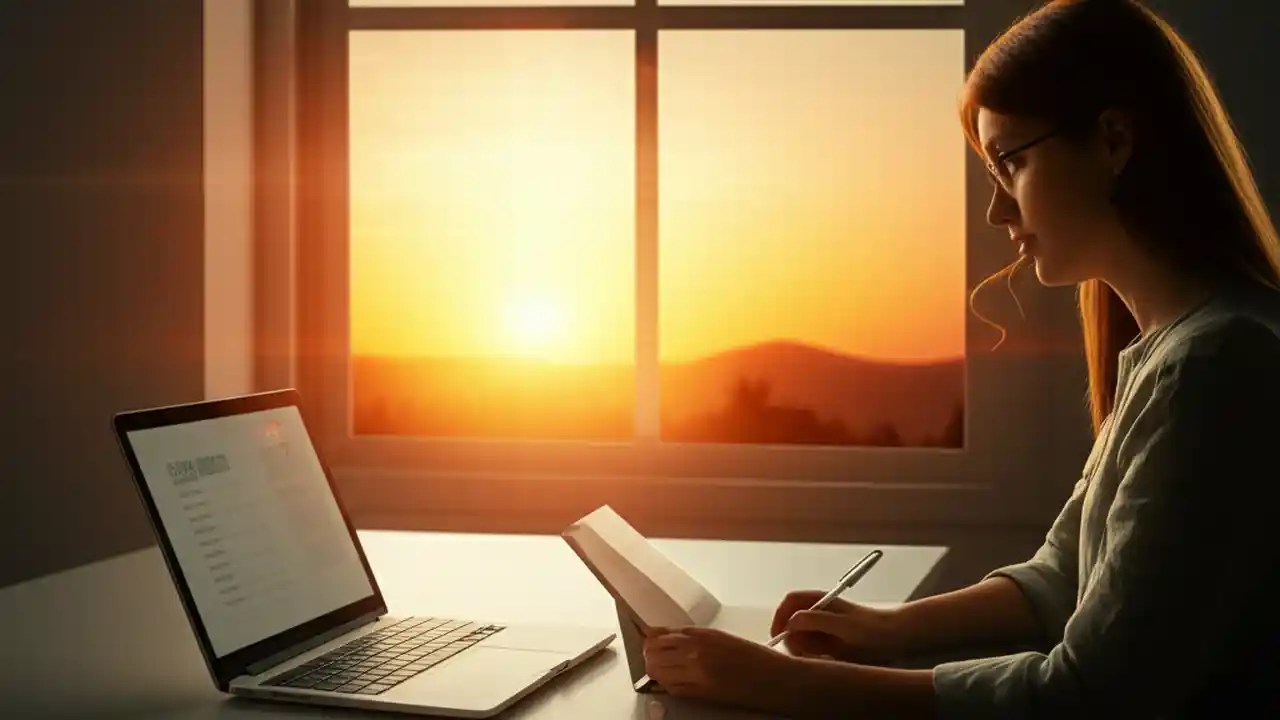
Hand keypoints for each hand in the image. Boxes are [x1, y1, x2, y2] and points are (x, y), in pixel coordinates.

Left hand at [642, 626, 797, 711]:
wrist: (773, 679)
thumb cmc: (753, 657)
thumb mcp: (721, 638)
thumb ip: (693, 637)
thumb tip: (668, 637)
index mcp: (702, 634)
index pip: (661, 634)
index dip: (650, 637)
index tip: (647, 639)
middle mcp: (695, 651)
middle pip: (653, 652)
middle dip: (649, 654)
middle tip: (653, 656)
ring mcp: (696, 672)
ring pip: (657, 670)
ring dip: (655, 669)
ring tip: (662, 669)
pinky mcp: (700, 692)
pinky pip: (671, 687)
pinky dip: (667, 684)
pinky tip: (673, 681)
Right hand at [771, 590, 901, 664]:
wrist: (896, 638)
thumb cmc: (871, 629)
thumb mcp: (842, 625)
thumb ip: (814, 621)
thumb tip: (790, 623)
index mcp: (819, 600)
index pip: (788, 603)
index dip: (779, 618)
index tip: (779, 637)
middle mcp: (818, 611)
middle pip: (790, 623)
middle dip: (793, 640)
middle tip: (805, 654)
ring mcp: (823, 627)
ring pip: (800, 639)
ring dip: (805, 651)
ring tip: (822, 658)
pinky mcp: (829, 641)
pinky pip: (811, 650)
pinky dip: (814, 657)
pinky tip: (829, 660)